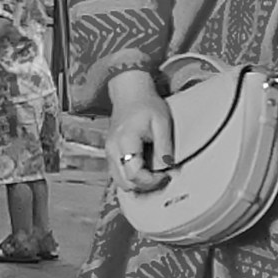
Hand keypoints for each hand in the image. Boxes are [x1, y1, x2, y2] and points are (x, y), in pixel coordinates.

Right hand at [101, 70, 171, 191]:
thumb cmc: (146, 104)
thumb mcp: (162, 122)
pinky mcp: (111, 152)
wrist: (130, 92)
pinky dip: (131, 177)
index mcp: (126, 141)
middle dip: (145, 185)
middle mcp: (113, 148)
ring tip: (154, 174)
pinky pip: (118, 173)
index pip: (134, 174)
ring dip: (137, 183)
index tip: (165, 175)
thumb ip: (164, 147)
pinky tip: (145, 169)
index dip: (151, 181)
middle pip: (125, 182)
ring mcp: (109, 151)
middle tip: (161, 177)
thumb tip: (168, 168)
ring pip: (120, 181)